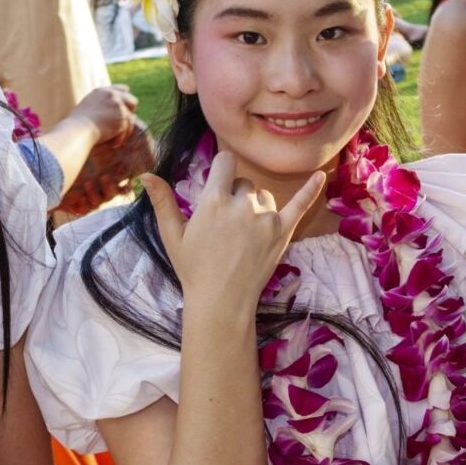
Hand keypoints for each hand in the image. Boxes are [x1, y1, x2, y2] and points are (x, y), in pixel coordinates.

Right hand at [70, 84, 137, 145]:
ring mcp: (118, 104)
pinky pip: (127, 129)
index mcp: (101, 91)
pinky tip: (114, 143)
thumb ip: (98, 107)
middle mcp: (112, 95)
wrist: (78, 129)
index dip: (124, 101)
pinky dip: (121, 138)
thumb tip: (107, 114)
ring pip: (131, 118)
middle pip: (132, 101)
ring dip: (125, 129)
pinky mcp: (122, 116)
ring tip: (116, 139)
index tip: (122, 112)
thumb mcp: (86, 109)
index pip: (122, 89)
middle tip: (123, 125)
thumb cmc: (76, 125)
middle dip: (130, 113)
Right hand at [141, 152, 323, 310]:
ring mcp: (266, 218)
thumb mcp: (173, 235)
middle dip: (235, 196)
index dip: (220, 170)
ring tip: (243, 234)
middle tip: (226, 226)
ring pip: (263, 195)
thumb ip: (162, 201)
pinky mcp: (283, 231)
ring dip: (256, 205)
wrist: (221, 302)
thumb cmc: (193, 269)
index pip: (224, 162)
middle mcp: (242, 205)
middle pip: (243, 183)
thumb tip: (144, 174)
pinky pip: (300, 204)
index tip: (218, 181)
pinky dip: (311, 190)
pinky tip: (321, 176)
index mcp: (214, 201)